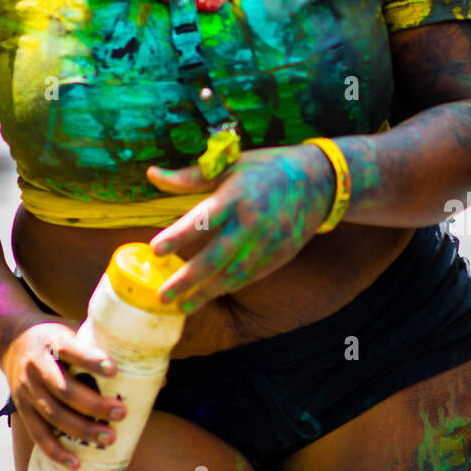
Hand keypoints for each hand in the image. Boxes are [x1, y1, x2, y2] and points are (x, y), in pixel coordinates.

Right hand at [1, 322, 126, 470]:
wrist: (11, 339)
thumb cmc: (56, 337)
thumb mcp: (74, 330)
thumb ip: (106, 350)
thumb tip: (160, 377)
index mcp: (51, 341)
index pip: (71, 350)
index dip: (91, 360)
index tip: (114, 370)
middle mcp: (35, 365)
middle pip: (64, 389)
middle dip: (94, 405)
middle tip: (122, 413)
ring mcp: (26, 389)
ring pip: (53, 414)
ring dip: (81, 429)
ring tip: (109, 438)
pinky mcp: (22, 408)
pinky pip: (38, 433)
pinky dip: (55, 451)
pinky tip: (75, 462)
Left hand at [146, 144, 335, 313]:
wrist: (318, 181)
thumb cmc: (265, 168)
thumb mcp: (230, 165)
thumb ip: (190, 177)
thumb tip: (152, 174)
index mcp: (236, 195)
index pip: (202, 220)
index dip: (178, 236)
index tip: (154, 250)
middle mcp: (253, 222)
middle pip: (215, 257)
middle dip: (187, 279)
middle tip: (163, 295)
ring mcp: (268, 242)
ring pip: (232, 275)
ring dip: (206, 293)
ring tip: (183, 305)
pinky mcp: (280, 256)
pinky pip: (250, 277)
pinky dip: (228, 287)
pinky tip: (210, 295)